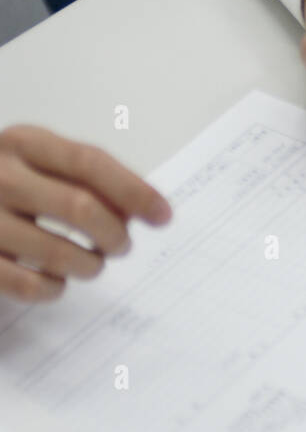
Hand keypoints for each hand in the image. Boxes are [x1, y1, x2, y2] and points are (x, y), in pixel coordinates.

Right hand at [0, 126, 171, 302]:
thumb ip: (85, 177)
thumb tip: (142, 208)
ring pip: (56, 251)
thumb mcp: (38, 162)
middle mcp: (0, 175)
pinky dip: (53, 289)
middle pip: (79, 206)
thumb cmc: (3, 181)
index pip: (91, 162)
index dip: (134, 190)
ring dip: (89, 264)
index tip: (163, 214)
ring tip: (93, 264)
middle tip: (122, 246)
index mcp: (24, 142)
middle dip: (114, 233)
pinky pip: (26, 284)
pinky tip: (59, 283)